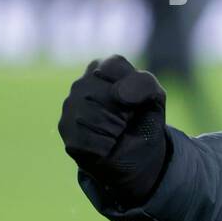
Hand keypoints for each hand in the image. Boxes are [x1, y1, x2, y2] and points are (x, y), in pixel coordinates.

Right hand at [58, 54, 168, 207]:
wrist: (138, 155)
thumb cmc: (143, 119)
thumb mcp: (155, 97)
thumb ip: (144, 84)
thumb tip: (118, 93)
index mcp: (103, 67)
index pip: (115, 65)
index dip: (134, 88)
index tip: (137, 101)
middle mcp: (81, 83)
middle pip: (108, 94)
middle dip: (126, 112)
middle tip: (127, 120)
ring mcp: (69, 107)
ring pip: (97, 116)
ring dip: (117, 130)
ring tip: (117, 132)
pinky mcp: (65, 131)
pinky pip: (89, 138)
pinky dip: (106, 146)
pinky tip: (107, 144)